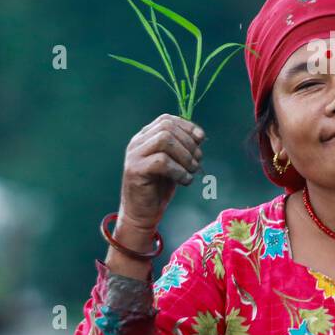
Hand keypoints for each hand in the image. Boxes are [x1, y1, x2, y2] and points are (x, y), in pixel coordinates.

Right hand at [119, 113, 204, 230]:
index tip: (201, 139)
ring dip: (185, 156)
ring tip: (191, 172)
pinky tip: (184, 182)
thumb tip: (200, 136)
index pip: (166, 120)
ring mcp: (134, 155)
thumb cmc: (160, 187)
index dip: (187, 126)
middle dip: (188, 143)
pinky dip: (179, 171)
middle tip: (197, 162)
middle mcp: (137, 142)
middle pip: (167, 128)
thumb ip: (183, 147)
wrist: (142, 214)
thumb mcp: (175, 162)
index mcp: (145, 137)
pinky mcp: (135, 170)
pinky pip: (162, 161)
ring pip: (164, 141)